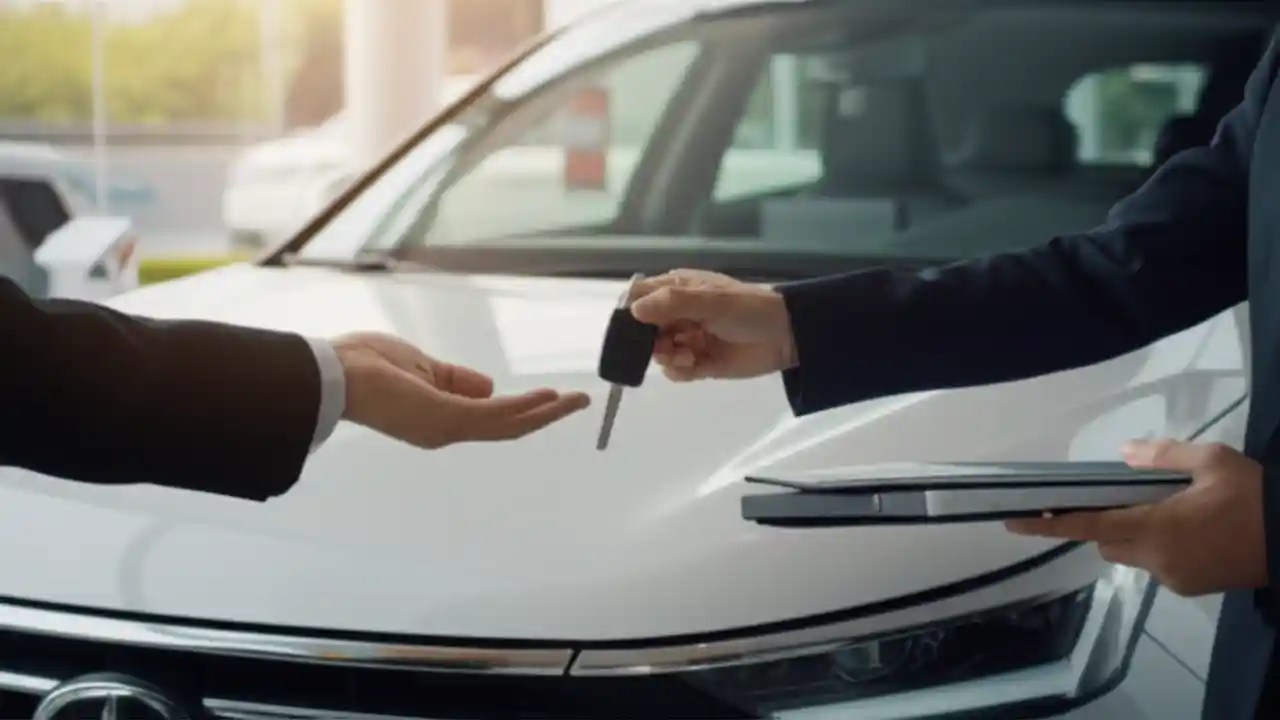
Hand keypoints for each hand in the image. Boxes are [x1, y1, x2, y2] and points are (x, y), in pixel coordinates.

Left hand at [333, 332, 589, 448]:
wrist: (335, 374)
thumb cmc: (366, 364)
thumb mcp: (422, 367)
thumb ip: (455, 378)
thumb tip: (489, 386)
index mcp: (436, 419)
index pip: (487, 417)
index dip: (520, 408)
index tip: (547, 397)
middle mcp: (446, 431)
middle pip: (507, 426)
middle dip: (543, 415)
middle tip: (576, 402)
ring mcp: (448, 428)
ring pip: (509, 424)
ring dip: (546, 413)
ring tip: (576, 401)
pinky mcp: (448, 418)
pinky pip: (498, 415)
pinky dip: (527, 408)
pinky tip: (550, 398)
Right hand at [630, 269, 797, 381]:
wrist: (785, 337)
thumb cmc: (748, 309)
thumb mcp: (711, 301)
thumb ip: (673, 303)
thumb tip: (634, 310)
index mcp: (677, 289)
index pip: (639, 297)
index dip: (630, 312)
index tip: (631, 328)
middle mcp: (676, 314)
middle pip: (642, 329)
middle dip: (648, 341)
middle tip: (664, 344)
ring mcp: (686, 339)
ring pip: (657, 352)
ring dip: (667, 356)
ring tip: (688, 355)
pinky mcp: (697, 363)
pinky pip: (674, 371)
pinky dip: (680, 371)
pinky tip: (696, 365)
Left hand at [1006, 440, 1266, 596]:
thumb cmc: (1255, 497)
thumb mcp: (1213, 461)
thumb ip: (1163, 457)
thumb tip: (1125, 455)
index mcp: (1155, 528)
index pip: (1089, 526)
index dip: (1051, 524)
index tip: (1015, 522)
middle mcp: (1156, 559)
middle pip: (1106, 542)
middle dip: (1104, 520)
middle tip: (1122, 494)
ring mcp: (1174, 578)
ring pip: (1131, 554)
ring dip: (1134, 533)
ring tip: (1169, 507)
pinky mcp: (1191, 586)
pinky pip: (1157, 565)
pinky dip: (1159, 546)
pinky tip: (1190, 528)